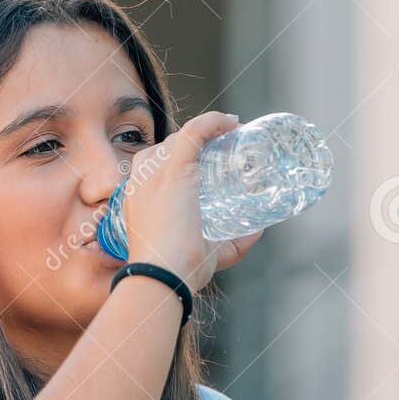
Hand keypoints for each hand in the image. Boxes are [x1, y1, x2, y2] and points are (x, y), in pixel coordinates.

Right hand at [119, 110, 250, 293]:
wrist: (163, 277)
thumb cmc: (179, 271)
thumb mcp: (209, 253)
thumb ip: (233, 243)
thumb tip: (258, 228)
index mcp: (140, 199)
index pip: (155, 165)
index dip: (180, 156)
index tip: (209, 158)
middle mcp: (142, 181)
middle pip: (168, 148)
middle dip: (196, 143)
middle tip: (226, 148)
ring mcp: (156, 173)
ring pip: (181, 138)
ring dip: (206, 131)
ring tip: (232, 134)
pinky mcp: (174, 171)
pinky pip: (193, 132)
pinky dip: (213, 122)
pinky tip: (233, 123)